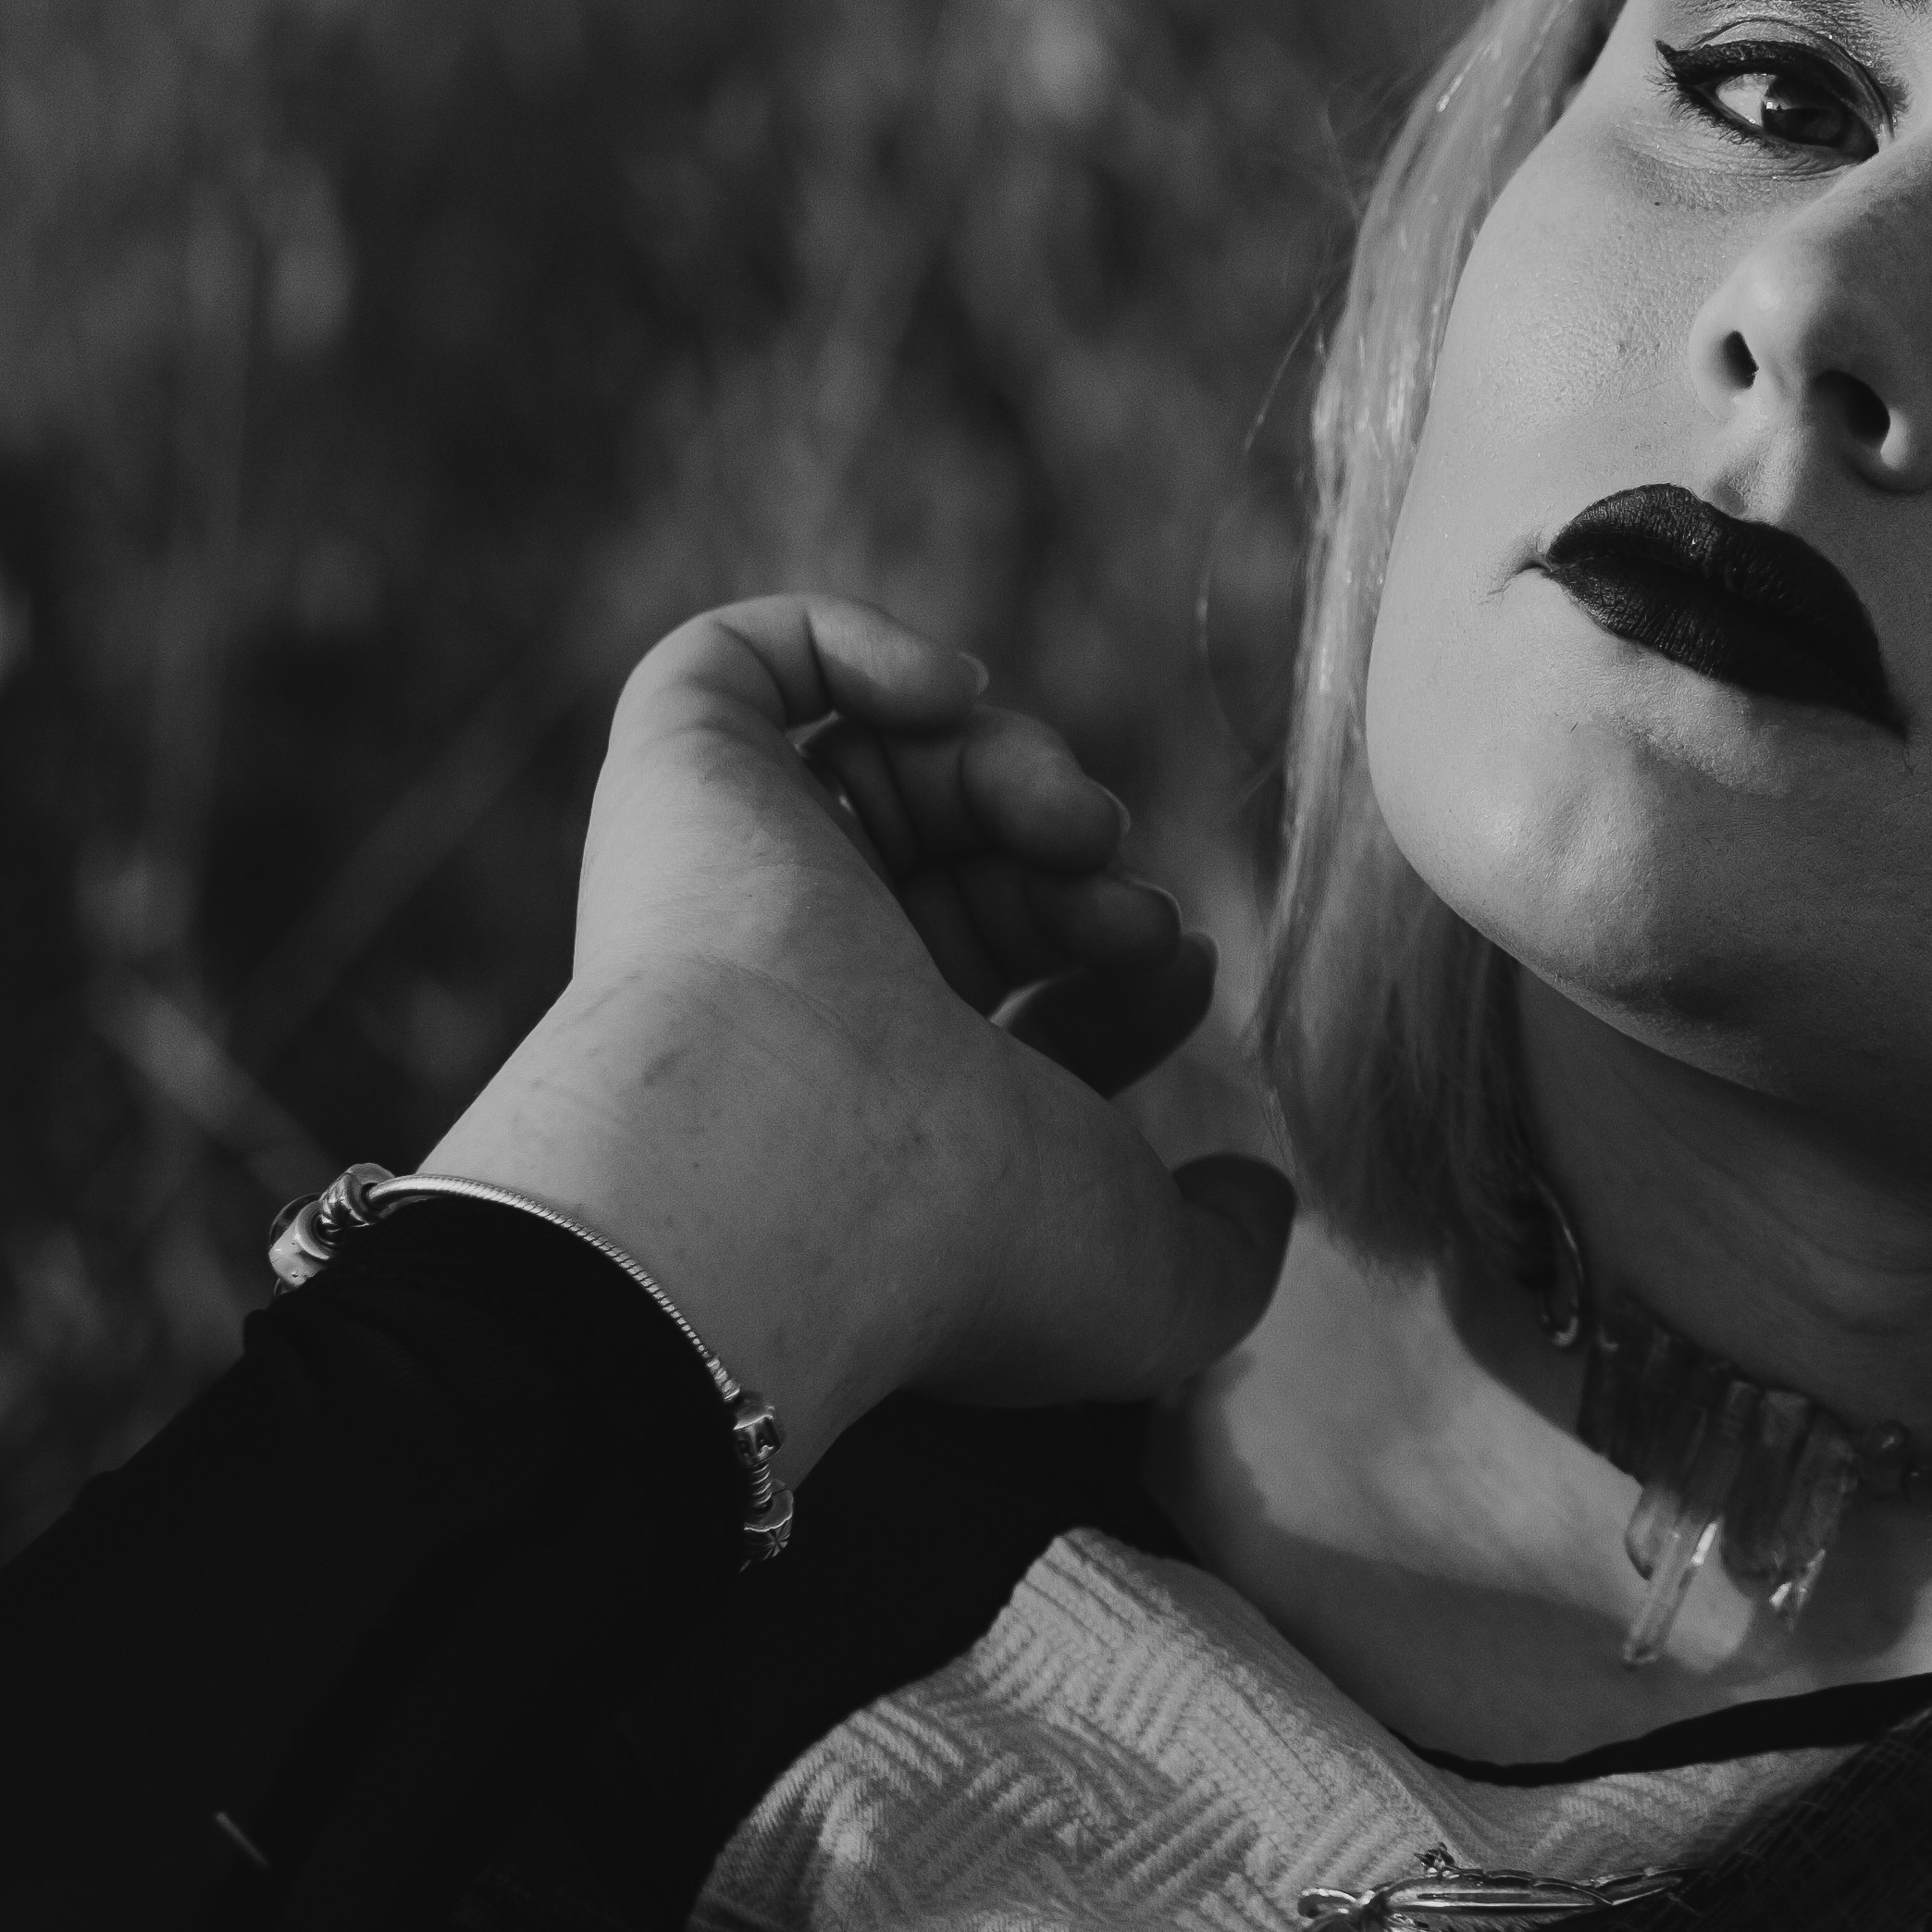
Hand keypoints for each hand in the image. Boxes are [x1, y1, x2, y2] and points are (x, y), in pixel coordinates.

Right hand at [420, 596, 1293, 1465]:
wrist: (798, 1174)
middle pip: (960, 864)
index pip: (1005, 980)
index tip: (1186, 955)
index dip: (1113, 947)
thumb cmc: (968, 1246)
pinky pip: (737, 662)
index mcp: (880, 1096)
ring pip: (883, 761)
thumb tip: (1261, 1189)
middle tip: (1131, 899)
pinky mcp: (671, 783)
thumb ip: (1232, 1252)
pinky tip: (950, 694)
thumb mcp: (1159, 1287)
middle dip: (1076, 864)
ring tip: (1071, 822)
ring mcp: (725, 884)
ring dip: (1010, 763)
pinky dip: (855, 644)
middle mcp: (791, 990)